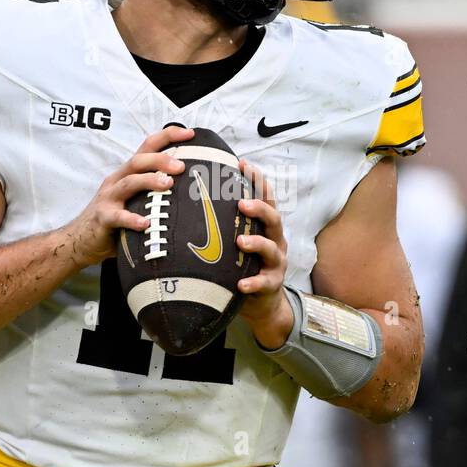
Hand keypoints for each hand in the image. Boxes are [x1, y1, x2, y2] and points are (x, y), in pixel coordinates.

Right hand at [62, 125, 192, 269]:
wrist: (81, 239)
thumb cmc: (115, 219)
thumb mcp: (135, 199)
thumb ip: (156, 192)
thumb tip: (193, 189)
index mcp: (128, 173)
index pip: (147, 146)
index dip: (168, 136)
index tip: (190, 133)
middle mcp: (117, 180)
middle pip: (138, 161)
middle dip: (161, 160)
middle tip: (181, 166)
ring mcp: (108, 198)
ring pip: (129, 183)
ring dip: (149, 181)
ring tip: (167, 184)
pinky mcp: (103, 218)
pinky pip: (117, 216)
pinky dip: (131, 219)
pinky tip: (145, 223)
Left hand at [235, 158, 292, 347]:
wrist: (262, 303)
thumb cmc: (242, 265)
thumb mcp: (236, 242)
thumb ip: (224, 223)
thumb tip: (190, 199)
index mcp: (265, 226)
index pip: (264, 197)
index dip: (257, 180)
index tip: (243, 163)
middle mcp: (275, 240)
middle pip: (274, 218)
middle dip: (259, 208)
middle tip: (241, 202)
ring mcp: (276, 263)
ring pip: (272, 249)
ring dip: (257, 243)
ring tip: (241, 241)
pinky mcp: (272, 284)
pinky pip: (265, 283)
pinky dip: (253, 283)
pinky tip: (242, 284)